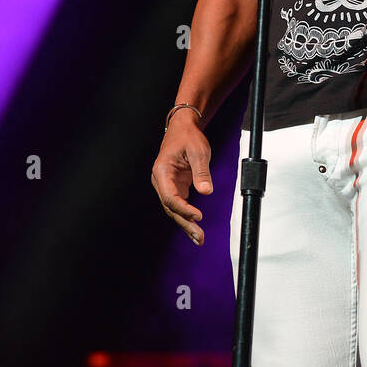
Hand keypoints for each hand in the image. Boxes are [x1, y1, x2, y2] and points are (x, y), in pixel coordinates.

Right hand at [151, 121, 213, 245]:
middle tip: (199, 237)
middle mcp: (161, 181)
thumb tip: (206, 191)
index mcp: (162, 171)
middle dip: (185, 223)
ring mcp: (167, 185)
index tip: (198, 216)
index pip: (170, 196)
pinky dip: (187, 216)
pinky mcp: (175, 187)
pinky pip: (179, 205)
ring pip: (174, 209)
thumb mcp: (198, 151)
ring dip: (186, 224)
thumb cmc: (188, 137)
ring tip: (199, 238)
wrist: (183, 129)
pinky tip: (195, 227)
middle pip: (170, 208)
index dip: (184, 209)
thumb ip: (201, 172)